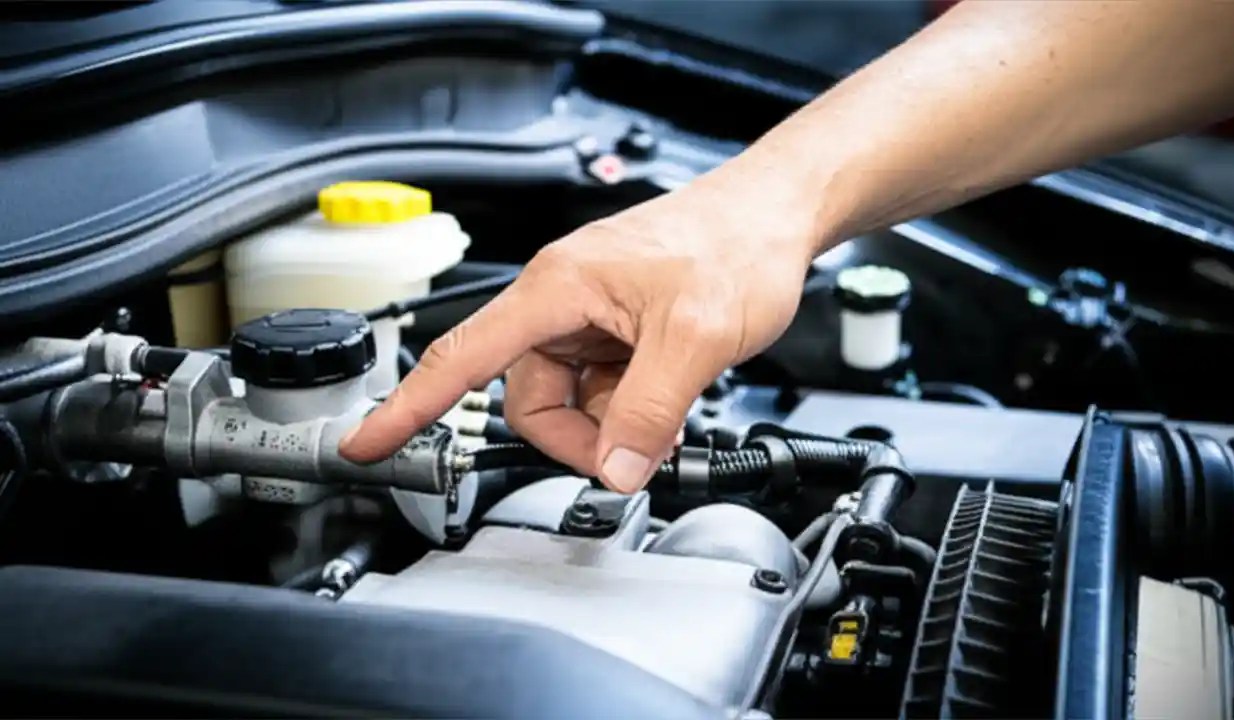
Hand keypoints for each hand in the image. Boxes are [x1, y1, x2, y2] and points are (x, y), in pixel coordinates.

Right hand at [338, 180, 814, 492]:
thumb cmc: (734, 242)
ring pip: (570, 400)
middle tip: (637, 446)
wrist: (775, 216)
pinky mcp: (618, 330)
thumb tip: (617, 467)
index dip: (410, 406)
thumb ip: (649, 409)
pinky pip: (603, 389)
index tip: (369, 443)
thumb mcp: (696, 335)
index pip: (463, 356)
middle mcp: (563, 301)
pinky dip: (631, 407)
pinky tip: (669, 394)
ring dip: (612, 422)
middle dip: (579, 436)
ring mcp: (590, 317)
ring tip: (667, 408)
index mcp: (557, 289)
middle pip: (530, 399)